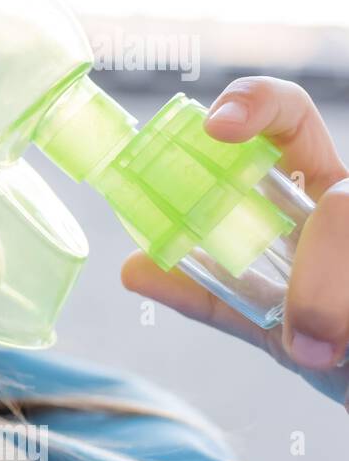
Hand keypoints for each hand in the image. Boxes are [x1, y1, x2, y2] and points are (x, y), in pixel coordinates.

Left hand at [120, 76, 348, 408]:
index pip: (288, 119)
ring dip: (343, 314)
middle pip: (343, 203)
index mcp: (317, 194)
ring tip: (336, 356)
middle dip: (321, 284)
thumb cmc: (342, 349)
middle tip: (308, 343)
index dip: (254, 104)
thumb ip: (208, 295)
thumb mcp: (273, 328)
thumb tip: (131, 266)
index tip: (215, 129)